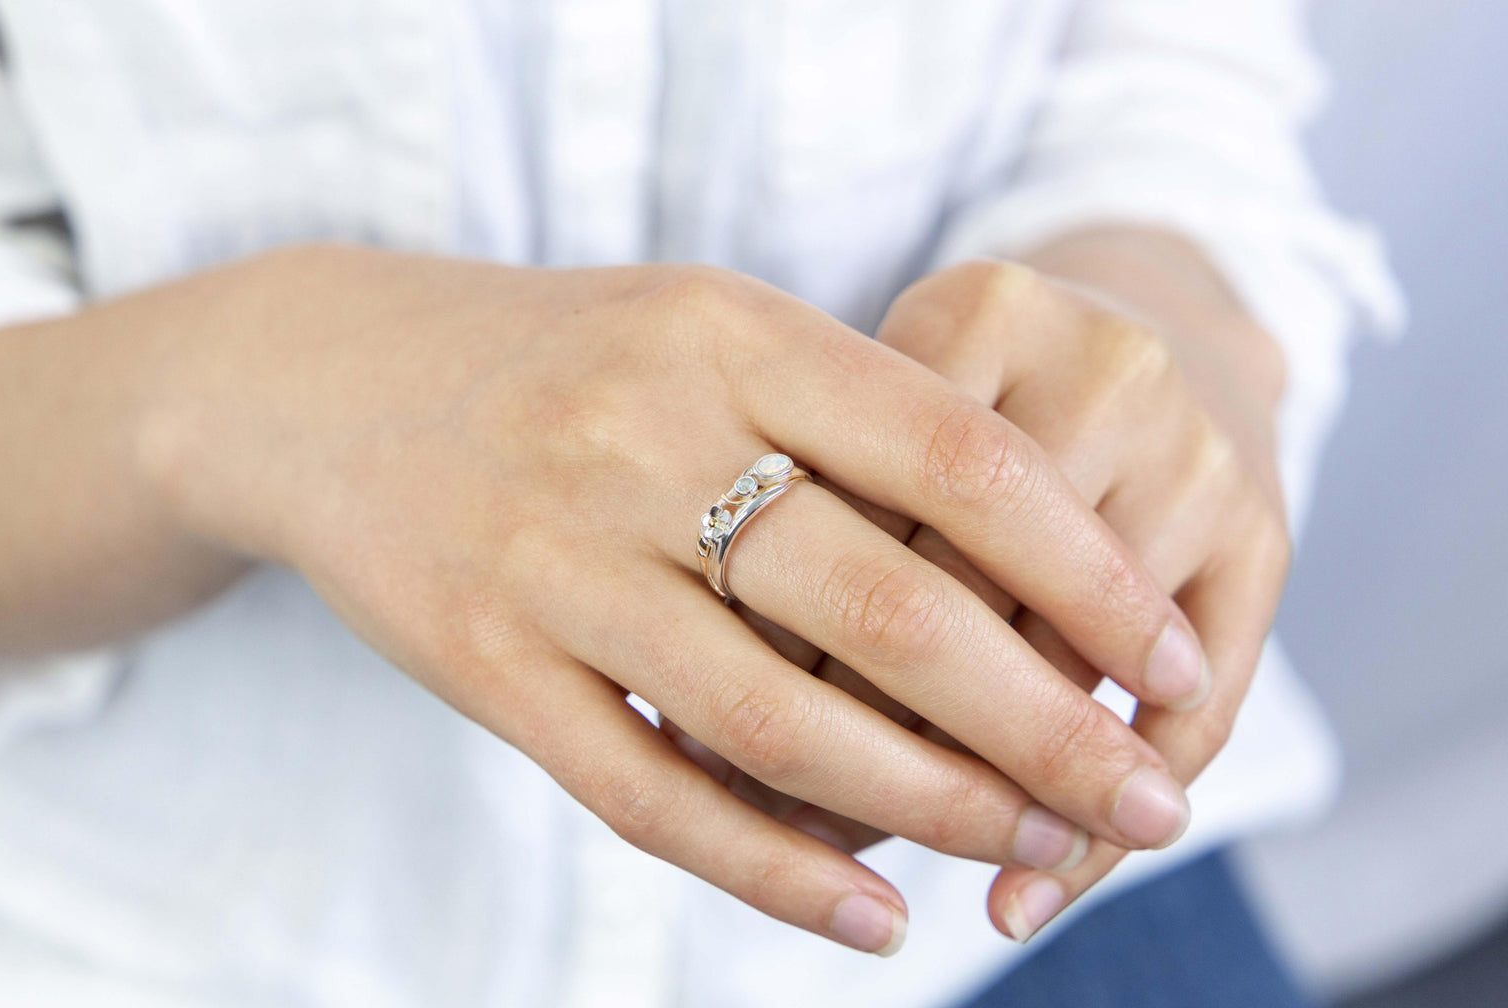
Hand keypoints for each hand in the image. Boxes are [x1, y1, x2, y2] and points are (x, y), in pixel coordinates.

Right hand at [134, 245, 1207, 953]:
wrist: (333, 379)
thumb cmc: (565, 359)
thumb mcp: (709, 332)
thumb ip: (852, 424)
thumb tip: (1031, 579)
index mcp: (730, 333)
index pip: (957, 457)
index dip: (1086, 570)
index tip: (1177, 659)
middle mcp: (642, 437)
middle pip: (889, 606)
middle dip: (1046, 719)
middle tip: (1148, 799)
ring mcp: (554, 558)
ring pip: (778, 718)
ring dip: (928, 803)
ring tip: (1028, 846)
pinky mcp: (485, 665)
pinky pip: (649, 793)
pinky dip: (773, 872)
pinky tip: (871, 919)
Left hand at [702, 255, 1289, 939]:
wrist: (1167, 330)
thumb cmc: (984, 389)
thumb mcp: (893, 396)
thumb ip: (817, 504)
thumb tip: (690, 716)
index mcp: (981, 312)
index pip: (863, 500)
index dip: (785, 626)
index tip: (708, 722)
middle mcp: (1106, 367)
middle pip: (966, 586)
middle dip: (866, 717)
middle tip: (784, 809)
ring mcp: (1198, 450)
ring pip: (1065, 661)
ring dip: (972, 783)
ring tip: (873, 852)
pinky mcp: (1266, 535)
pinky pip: (1189, 708)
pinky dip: (1103, 822)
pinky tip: (1031, 892)